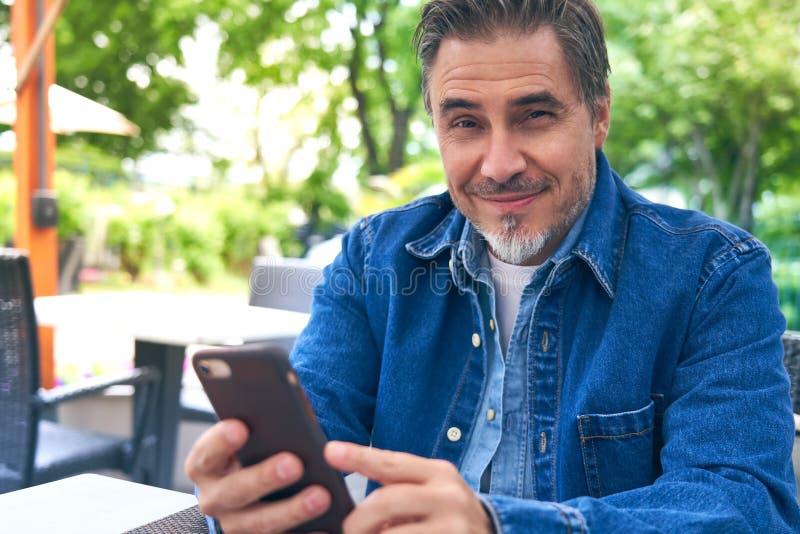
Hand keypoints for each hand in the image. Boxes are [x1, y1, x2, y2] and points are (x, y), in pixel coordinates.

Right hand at [184, 419, 330, 532]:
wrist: (245, 486)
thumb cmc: (250, 450)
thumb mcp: (246, 434)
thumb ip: (257, 421)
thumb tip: (284, 396)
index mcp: (205, 466)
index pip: (206, 453)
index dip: (221, 440)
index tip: (241, 427)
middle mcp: (213, 498)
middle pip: (234, 491)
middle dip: (264, 478)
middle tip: (293, 464)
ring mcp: (234, 524)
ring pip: (259, 523)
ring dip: (292, 510)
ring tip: (321, 495)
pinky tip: (326, 526)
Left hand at [325, 441, 492, 533]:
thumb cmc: (448, 512)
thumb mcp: (432, 489)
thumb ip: (399, 484)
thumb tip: (352, 488)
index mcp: (439, 473)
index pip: (392, 461)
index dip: (359, 457)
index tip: (330, 451)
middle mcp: (448, 497)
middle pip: (386, 501)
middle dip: (357, 520)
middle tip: (347, 531)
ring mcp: (453, 529)